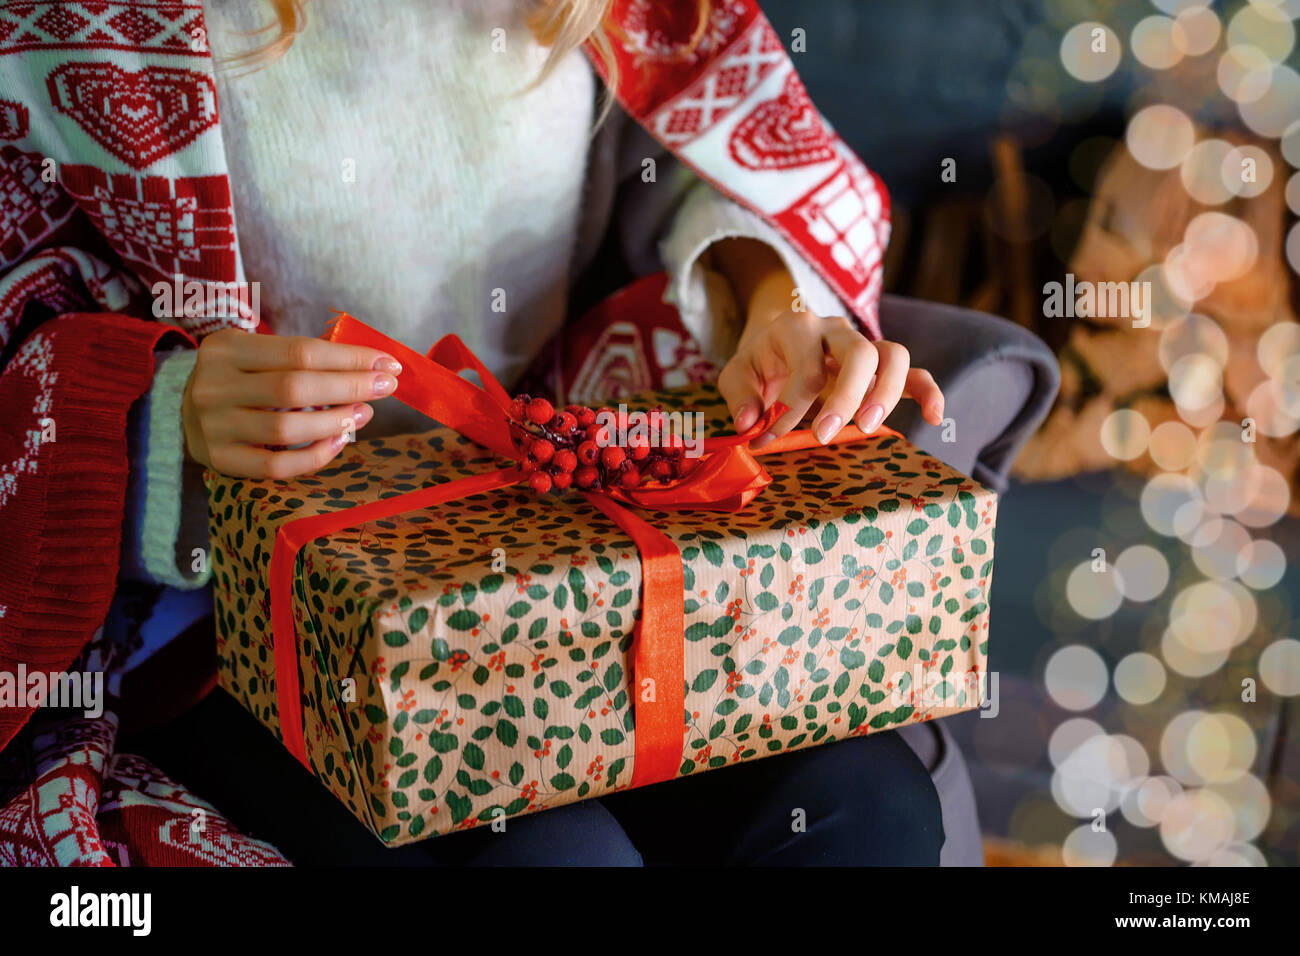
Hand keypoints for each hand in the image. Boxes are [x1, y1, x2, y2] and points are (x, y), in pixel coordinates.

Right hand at [182, 329, 402, 477]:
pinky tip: (339, 440)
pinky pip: (277, 467)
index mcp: (226, 348)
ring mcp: (213, 427)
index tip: (387, 363)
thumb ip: (303, 357)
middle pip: (294, 388)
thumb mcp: (258, 354)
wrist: (184, 412)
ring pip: (286, 430)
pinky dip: (315, 456)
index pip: (300, 351)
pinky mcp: (221, 461)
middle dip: (349, 386)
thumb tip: (370, 366)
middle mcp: (213, 386)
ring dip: (335, 421)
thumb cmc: (239, 378)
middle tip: (385, 387)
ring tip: (363, 412)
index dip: (349, 358)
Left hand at [718, 308, 944, 448]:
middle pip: (860, 353)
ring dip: (885, 394)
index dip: (789, 409)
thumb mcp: (737, 372)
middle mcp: (837, 330)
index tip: (768, 437)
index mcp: (800, 328)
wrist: (780, 337)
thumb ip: (739, 396)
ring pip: (892, 356)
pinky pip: (916, 372)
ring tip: (867, 427)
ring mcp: (864, 345)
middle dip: (845, 397)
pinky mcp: (882, 366)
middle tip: (824, 434)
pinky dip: (928, 392)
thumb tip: (751, 424)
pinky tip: (936, 418)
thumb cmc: (762, 360)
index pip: (806, 370)